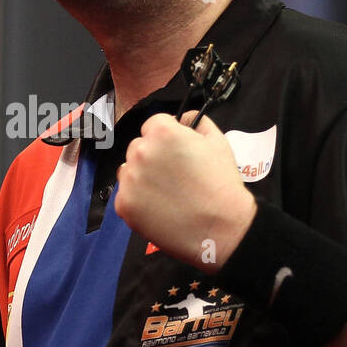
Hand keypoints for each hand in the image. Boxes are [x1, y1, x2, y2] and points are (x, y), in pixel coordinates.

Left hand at [113, 111, 256, 271]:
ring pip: (129, 170)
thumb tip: (185, 117)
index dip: (167, 137)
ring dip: (142, 177)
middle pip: (139, 147)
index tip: (176, 152)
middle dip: (153, 157)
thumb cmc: (221, 186)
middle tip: (174, 176)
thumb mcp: (218, 143)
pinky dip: (138, 201)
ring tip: (167, 193)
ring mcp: (129, 179)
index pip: (154, 124)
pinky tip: (159, 208)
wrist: (219, 228)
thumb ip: (198, 122)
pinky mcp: (124, 204)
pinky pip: (126, 195)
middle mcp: (140, 152)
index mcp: (162, 132)